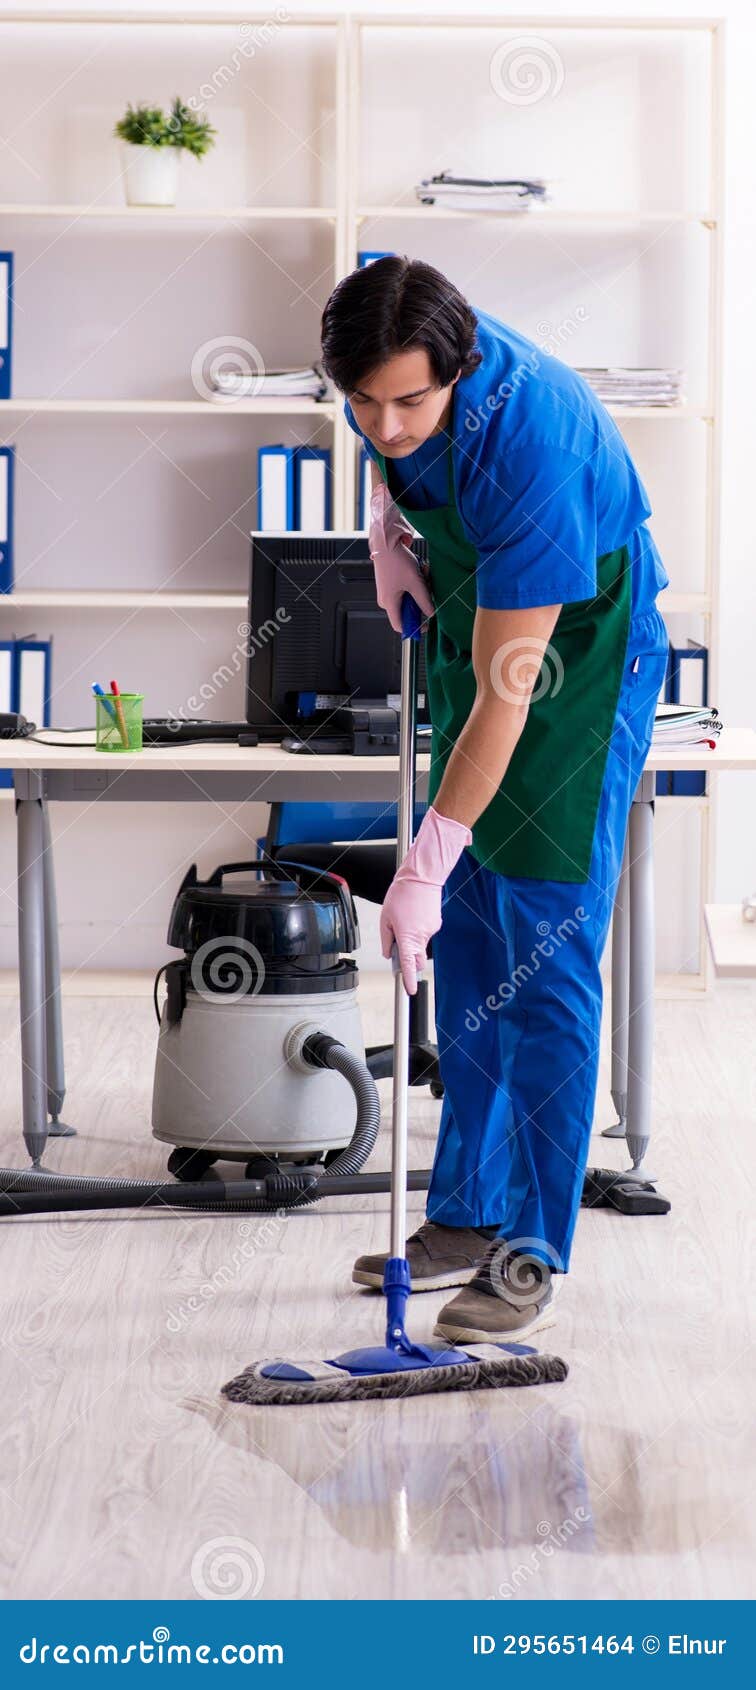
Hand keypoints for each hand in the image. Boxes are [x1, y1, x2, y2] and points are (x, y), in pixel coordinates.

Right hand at [369, 482, 434, 634]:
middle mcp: (386, 599)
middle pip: (407, 610)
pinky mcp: (391, 582)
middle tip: (427, 588)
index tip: (426, 625)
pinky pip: (406, 588)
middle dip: (420, 600)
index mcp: (388, 603)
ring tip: (424, 573)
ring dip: (420, 588)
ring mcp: (388, 590)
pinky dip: (415, 581)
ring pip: (409, 597)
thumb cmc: (396, 561)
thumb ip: (424, 601)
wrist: (386, 542)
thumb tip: (431, 614)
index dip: (413, 628)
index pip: (400, 625)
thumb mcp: (415, 583)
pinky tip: (419, 569)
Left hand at [380, 805, 471, 993]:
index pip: (407, 964)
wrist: (422, 876)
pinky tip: (413, 914)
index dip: (408, 979)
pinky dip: (418, 930)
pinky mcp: (436, 924)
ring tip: (404, 918)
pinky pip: (425, 933)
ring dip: (412, 939)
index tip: (410, 991)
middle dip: (408, 959)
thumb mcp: (386, 917)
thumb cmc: (402, 894)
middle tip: (397, 944)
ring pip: (420, 944)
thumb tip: (388, 952)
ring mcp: (431, 930)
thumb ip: (386, 938)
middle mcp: (421, 936)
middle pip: (415, 958)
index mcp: (407, 936)